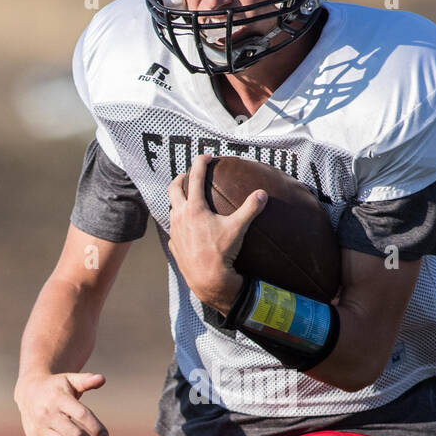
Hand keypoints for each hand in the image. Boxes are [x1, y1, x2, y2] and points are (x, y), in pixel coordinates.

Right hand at [14, 370, 108, 435]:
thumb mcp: (70, 379)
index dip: (96, 427)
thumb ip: (86, 380)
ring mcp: (39, 429)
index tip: (105, 435)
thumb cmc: (56, 387)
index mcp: (58, 399)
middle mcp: (47, 414)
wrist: (28, 392)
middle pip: (75, 435)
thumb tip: (102, 379)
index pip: (81, 415)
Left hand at [166, 153, 266, 313]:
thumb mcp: (238, 228)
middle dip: (180, 178)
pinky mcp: (174, 245)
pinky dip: (179, 223)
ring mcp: (174, 231)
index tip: (205, 156)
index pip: (196, 177)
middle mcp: (180, 216)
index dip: (200, 163)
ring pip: (172, 209)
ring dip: (178, 202)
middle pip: (174, 189)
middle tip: (187, 175)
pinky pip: (173, 229)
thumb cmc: (221, 253)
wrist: (208, 279)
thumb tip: (262, 194)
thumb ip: (250, 209)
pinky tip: (186, 228)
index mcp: (194, 208)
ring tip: (187, 201)